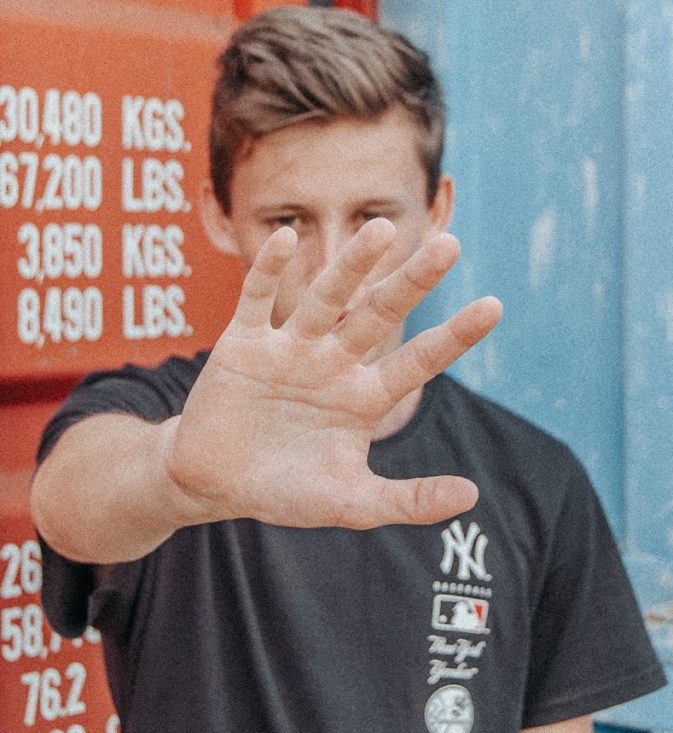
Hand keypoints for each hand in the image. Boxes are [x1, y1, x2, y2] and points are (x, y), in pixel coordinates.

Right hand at [166, 219, 501, 528]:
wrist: (214, 484)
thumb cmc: (284, 492)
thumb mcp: (350, 503)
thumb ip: (408, 500)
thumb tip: (473, 494)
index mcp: (362, 397)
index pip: (417, 361)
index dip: (454, 336)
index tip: (495, 306)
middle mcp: (332, 362)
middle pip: (378, 314)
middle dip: (412, 283)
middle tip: (450, 246)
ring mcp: (288, 348)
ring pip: (324, 297)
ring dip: (351, 265)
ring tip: (381, 230)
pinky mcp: (242, 344)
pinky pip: (256, 299)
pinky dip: (267, 270)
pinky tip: (287, 239)